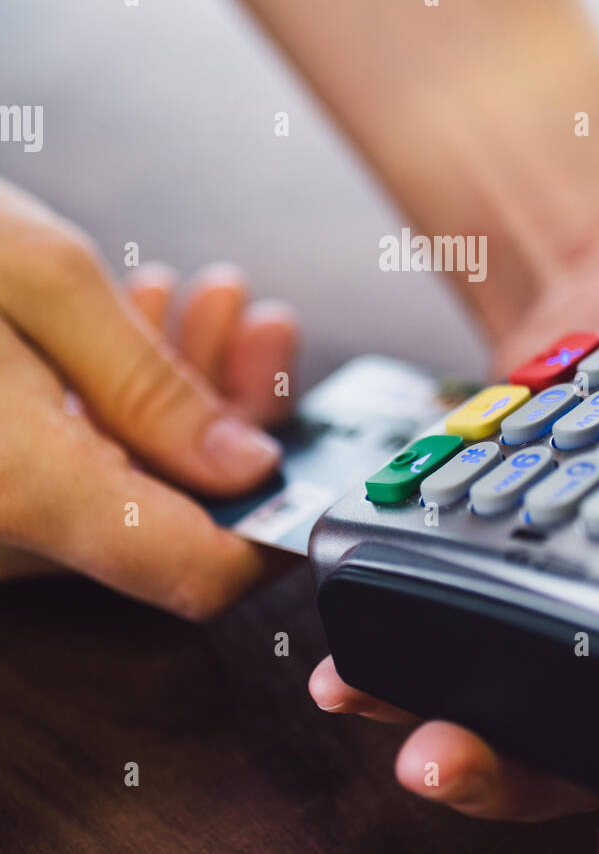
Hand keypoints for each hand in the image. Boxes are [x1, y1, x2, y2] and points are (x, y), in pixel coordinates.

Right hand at [0, 180, 296, 615]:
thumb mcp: (41, 279)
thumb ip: (152, 385)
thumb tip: (243, 465)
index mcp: (27, 488)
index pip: (191, 574)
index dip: (269, 534)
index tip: (314, 471)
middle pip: (164, 518)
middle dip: (227, 419)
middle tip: (254, 325)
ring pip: (120, 486)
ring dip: (177, 397)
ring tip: (204, 302)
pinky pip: (66, 469)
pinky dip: (113, 403)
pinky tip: (132, 323)